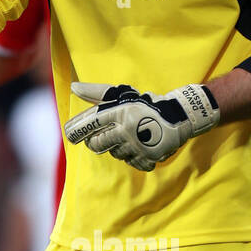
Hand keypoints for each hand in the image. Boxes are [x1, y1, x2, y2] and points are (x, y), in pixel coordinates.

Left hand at [64, 81, 219, 171]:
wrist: (179, 116)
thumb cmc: (146, 104)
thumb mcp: (122, 96)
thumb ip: (97, 93)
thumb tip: (74, 88)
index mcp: (119, 112)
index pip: (90, 123)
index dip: (77, 130)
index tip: (71, 135)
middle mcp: (126, 130)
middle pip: (98, 144)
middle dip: (96, 142)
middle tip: (100, 138)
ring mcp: (137, 146)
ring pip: (115, 154)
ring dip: (118, 148)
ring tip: (129, 137)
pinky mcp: (148, 158)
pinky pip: (131, 162)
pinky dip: (133, 156)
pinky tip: (140, 146)